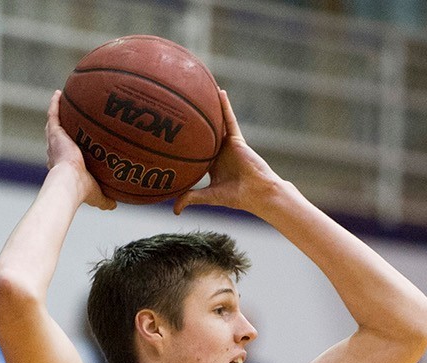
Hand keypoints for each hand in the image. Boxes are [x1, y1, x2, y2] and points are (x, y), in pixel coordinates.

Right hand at [45, 91, 115, 210]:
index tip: (73, 143)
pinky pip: (53, 114)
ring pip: (54, 124)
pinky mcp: (55, 134)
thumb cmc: (82, 190)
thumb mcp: (97, 195)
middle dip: (60, 129)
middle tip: (68, 119)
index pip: (64, 155)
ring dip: (56, 112)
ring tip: (61, 100)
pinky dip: (54, 104)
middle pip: (58, 137)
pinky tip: (58, 93)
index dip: (66, 149)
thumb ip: (105, 199)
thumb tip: (114, 206)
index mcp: (65, 166)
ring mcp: (55, 142)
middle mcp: (57, 152)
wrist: (70, 182)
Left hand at [174, 90, 283, 215]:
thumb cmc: (236, 197)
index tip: (169, 133)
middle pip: (202, 133)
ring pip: (215, 122)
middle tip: (177, 106)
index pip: (194, 151)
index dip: (184, 142)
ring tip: (198, 88)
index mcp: (210, 164)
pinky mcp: (236, 139)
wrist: (257, 192)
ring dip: (208, 106)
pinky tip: (219, 92)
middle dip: (192, 121)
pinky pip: (229, 119)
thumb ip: (191, 198)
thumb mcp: (209, 197)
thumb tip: (174, 210)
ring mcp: (227, 144)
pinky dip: (225, 106)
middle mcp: (217, 151)